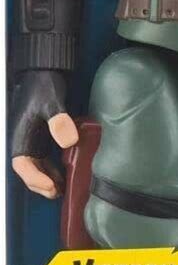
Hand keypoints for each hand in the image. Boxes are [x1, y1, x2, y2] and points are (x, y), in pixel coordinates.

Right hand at [11, 71, 78, 197]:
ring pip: (37, 169)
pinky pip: (46, 161)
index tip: (51, 186)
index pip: (22, 165)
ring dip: (48, 180)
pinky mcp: (44, 139)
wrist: (46, 72)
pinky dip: (54, 170)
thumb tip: (69, 140)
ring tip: (63, 188)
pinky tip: (66, 174)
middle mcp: (25, 142)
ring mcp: (34, 142)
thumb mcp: (51, 102)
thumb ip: (58, 120)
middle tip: (58, 192)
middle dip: (41, 185)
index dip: (35, 179)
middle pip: (29, 172)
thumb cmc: (44, 85)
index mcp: (21, 136)